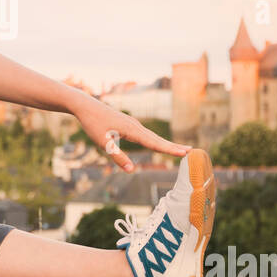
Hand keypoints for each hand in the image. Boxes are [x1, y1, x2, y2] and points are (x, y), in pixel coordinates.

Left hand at [70, 96, 190, 171]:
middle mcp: (135, 126)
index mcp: (132, 130)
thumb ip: (117, 157)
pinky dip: (156, 140)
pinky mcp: (129, 124)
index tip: (184, 153)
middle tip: (191, 152)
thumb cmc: (93, 123)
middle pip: (157, 139)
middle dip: (173, 146)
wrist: (85, 105)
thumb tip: (131, 171)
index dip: (169, 149)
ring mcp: (133, 124)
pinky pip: (146, 134)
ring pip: (153, 136)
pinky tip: (158, 144)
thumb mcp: (103, 143)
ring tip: (180, 149)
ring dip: (166, 143)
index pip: (154, 142)